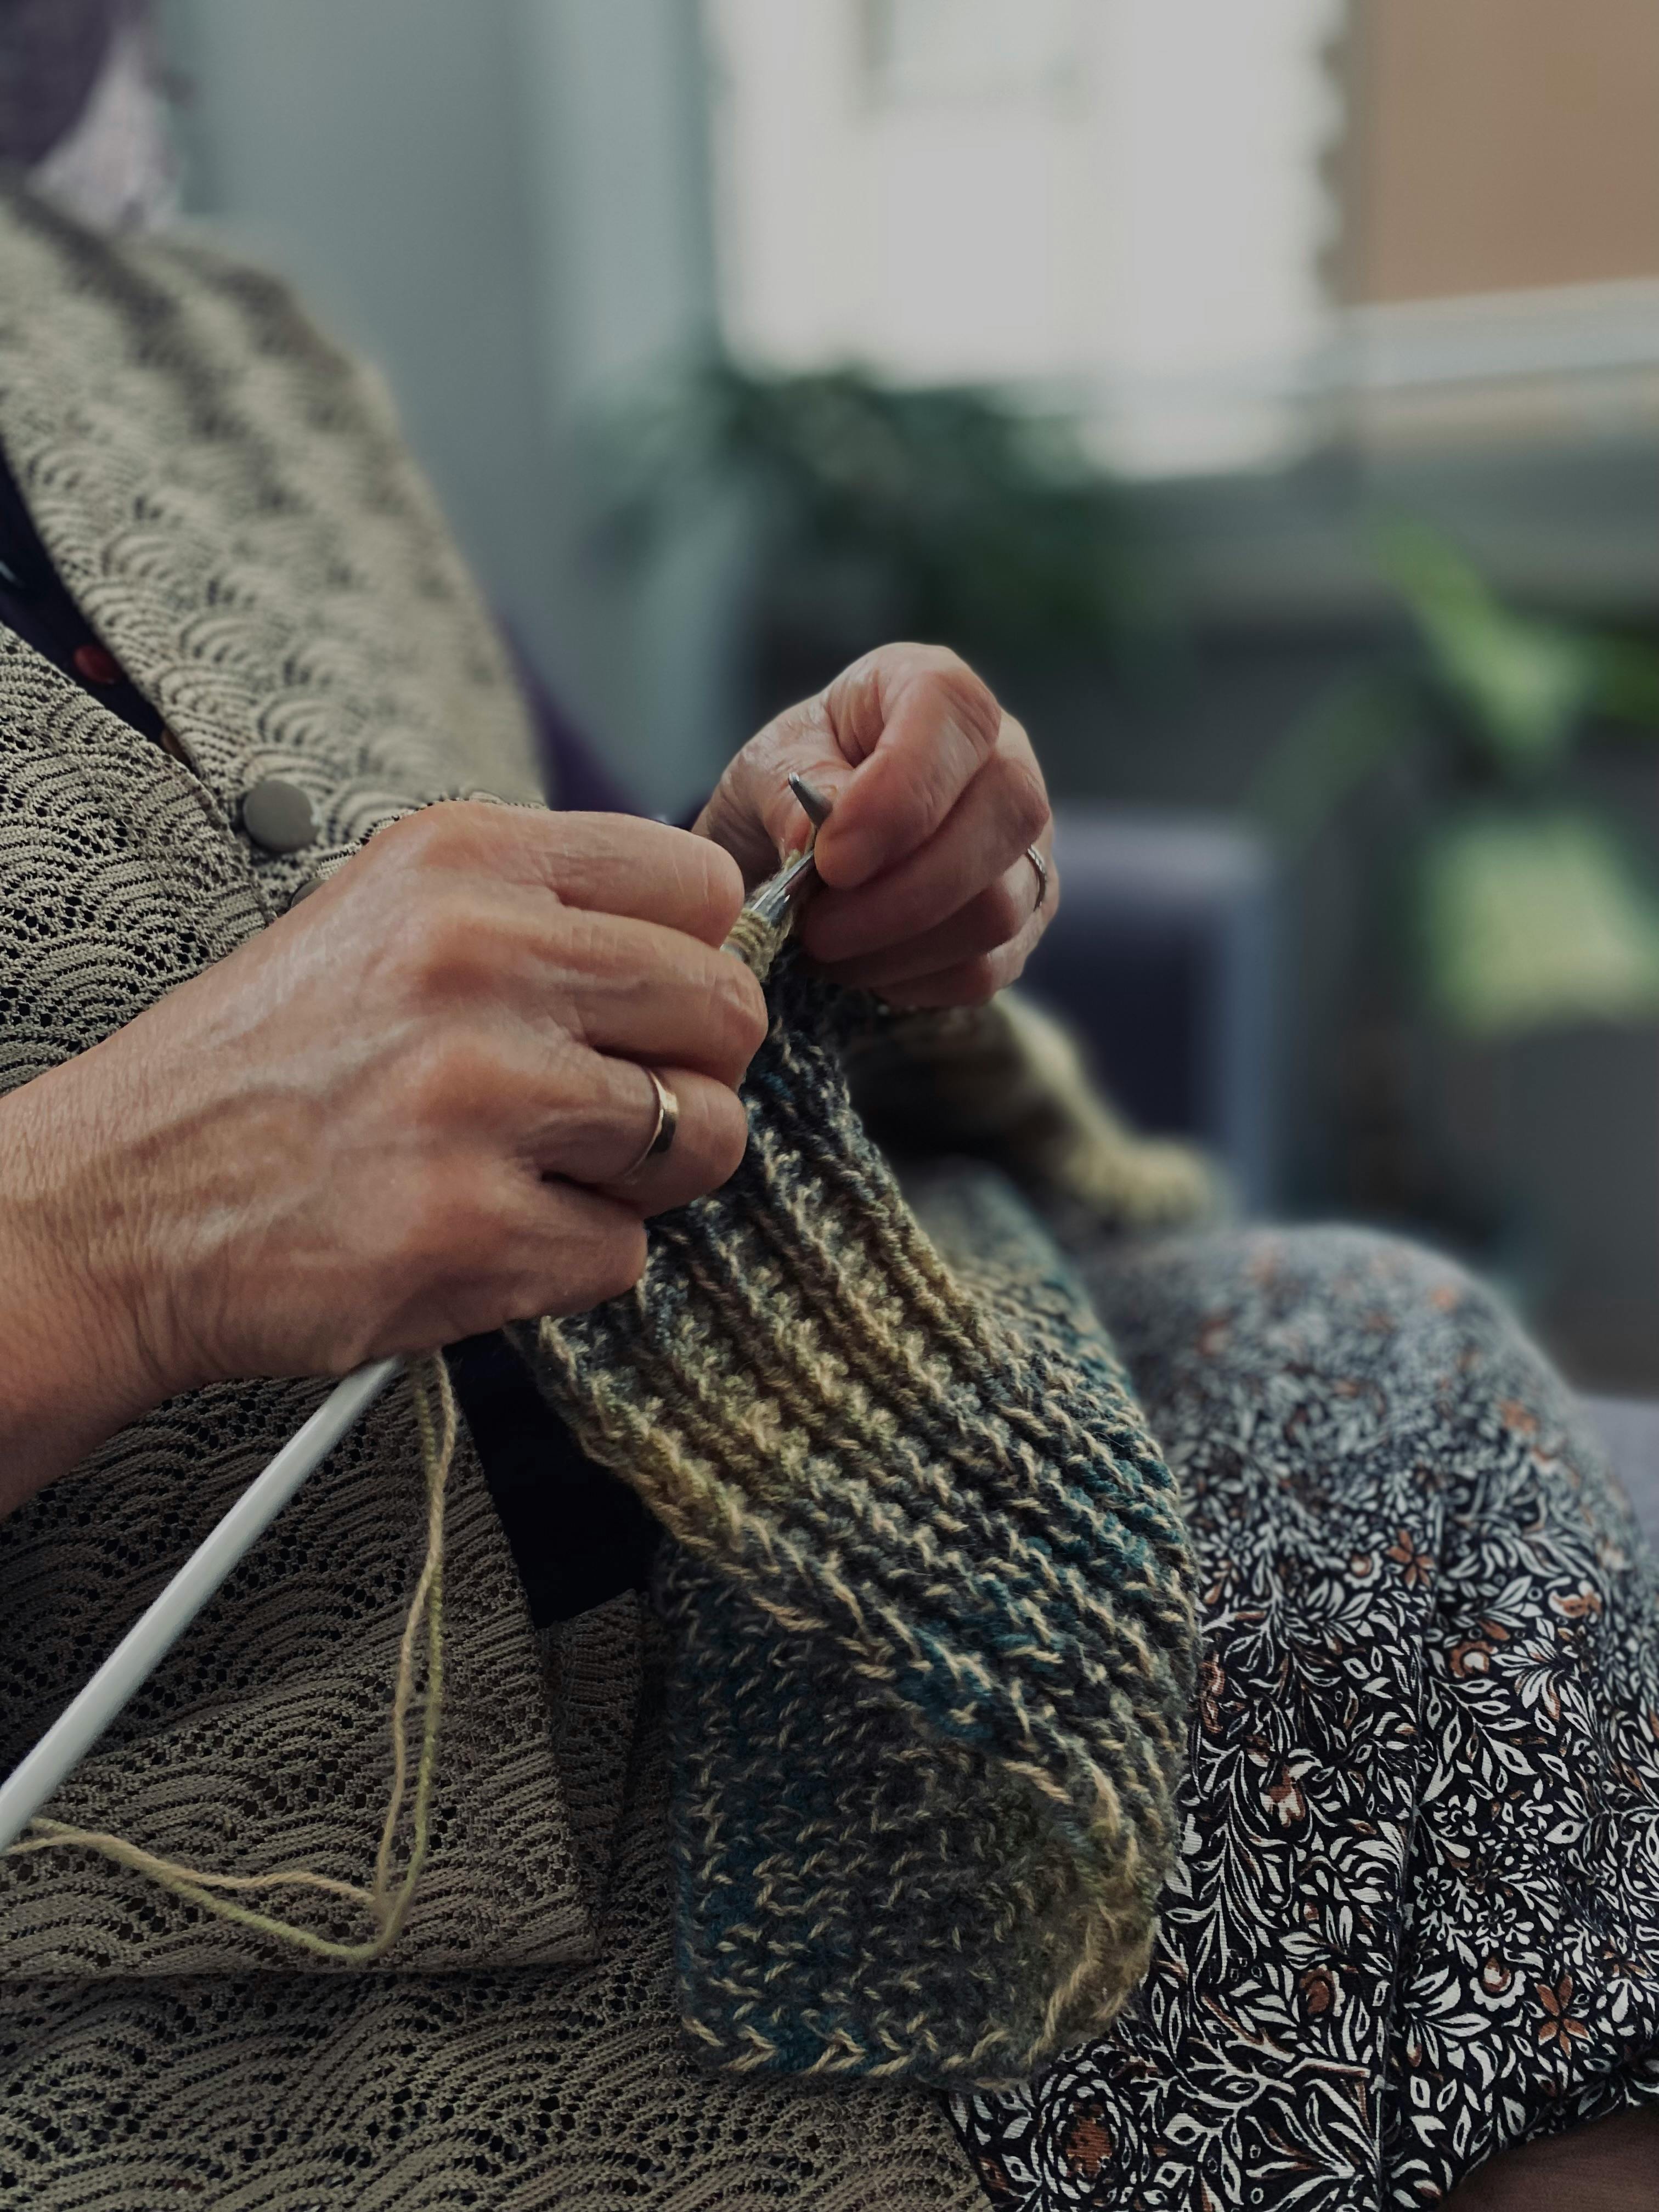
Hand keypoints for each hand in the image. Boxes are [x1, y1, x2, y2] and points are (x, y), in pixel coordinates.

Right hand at [0, 804, 766, 1509]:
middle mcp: (477, 962)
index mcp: (462, 864)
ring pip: (701, 1136)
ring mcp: (478, 1100)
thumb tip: (703, 948)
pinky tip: (482, 1232)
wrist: (117, 1207)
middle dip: (696, 1072)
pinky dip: (569, 1260)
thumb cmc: (265, 1068)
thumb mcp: (390, 920)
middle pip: (726, 1011)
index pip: (700, 885)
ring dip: (645, 1177)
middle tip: (622, 1103)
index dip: (697, 956)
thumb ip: (541, 916)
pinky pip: (624, 1251)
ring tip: (544, 1172)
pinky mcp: (471, 1229)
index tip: (657, 1000)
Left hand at [696, 643, 1053, 1006]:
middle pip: (1007, 817)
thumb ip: (786, 787)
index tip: (832, 857)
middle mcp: (1006, 758)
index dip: (902, 791)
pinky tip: (861, 964)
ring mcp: (1028, 846)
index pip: (956, 715)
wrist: (810, 853)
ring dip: (896, 947)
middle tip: (814, 926)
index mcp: (937, 691)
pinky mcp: (1024, 921)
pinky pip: (985, 968)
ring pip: (999, 907)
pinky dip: (910, 981)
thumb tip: (814, 834)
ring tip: (824, 946)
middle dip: (901, 893)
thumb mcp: (767, 767)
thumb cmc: (793, 788)